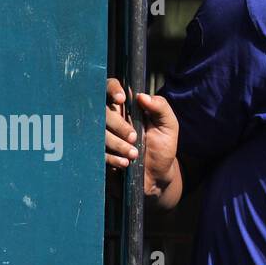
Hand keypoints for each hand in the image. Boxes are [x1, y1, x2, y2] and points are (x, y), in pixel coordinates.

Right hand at [104, 77, 179, 196]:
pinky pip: (96, 151)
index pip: (110, 87)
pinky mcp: (98, 153)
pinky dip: (111, 157)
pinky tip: (125, 163)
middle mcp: (111, 118)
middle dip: (118, 124)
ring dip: (116, 143)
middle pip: (101, 110)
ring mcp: (102, 136)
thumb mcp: (169, 126)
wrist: (156, 178)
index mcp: (126, 107)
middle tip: (134, 137)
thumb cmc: (162, 148)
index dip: (112, 89)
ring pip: (97, 132)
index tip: (121, 100)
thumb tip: (142, 96)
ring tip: (134, 154)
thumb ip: (161, 107)